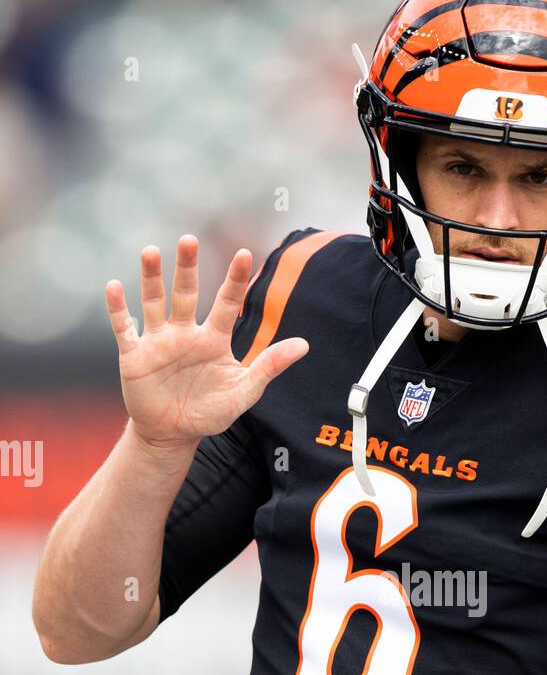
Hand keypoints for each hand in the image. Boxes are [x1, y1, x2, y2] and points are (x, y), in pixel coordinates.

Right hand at [104, 235, 308, 447]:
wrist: (172, 434)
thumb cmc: (209, 411)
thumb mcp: (243, 392)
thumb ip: (270, 366)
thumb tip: (304, 345)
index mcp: (213, 340)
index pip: (226, 302)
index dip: (235, 279)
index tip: (244, 253)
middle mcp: (185, 333)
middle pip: (186, 293)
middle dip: (187, 267)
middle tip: (189, 240)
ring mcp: (158, 341)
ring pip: (154, 303)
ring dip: (151, 278)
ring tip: (150, 252)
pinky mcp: (135, 355)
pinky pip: (124, 328)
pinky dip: (119, 310)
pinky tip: (115, 287)